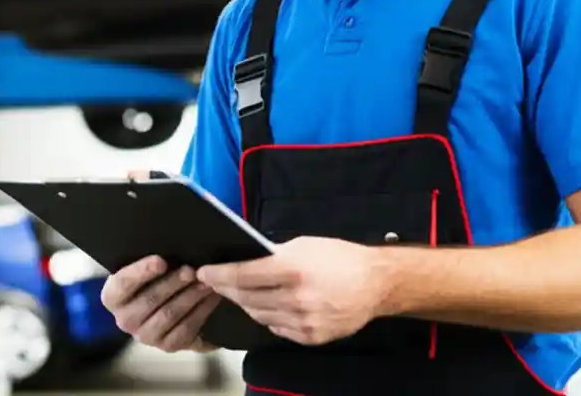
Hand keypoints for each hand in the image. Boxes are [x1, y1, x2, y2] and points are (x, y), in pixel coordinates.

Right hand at [100, 255, 222, 352]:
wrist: (167, 304)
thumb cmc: (154, 278)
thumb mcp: (146, 268)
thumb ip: (152, 262)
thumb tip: (169, 249)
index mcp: (113, 297)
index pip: (122, 283)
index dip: (141, 272)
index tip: (161, 261)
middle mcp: (125, 320)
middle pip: (149, 300)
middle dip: (173, 283)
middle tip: (191, 270)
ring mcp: (145, 336)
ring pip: (169, 314)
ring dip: (190, 296)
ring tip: (206, 281)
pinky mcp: (167, 345)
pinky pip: (185, 329)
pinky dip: (201, 311)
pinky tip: (211, 297)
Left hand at [196, 236, 391, 345]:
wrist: (376, 283)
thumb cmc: (340, 257)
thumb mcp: (304, 245)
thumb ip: (274, 255)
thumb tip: (245, 262)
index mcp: (292, 269)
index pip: (242, 275)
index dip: (218, 275)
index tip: (204, 273)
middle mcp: (296, 298)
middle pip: (246, 298)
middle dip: (227, 289)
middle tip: (217, 282)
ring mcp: (304, 321)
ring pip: (259, 315)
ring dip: (246, 304)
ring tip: (241, 293)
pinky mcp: (311, 337)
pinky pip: (277, 328)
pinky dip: (268, 317)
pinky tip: (269, 306)